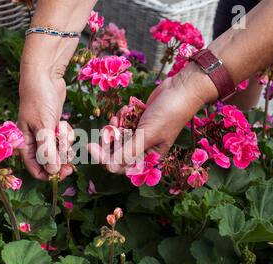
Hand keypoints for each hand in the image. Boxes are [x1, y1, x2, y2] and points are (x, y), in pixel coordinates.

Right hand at [18, 34, 77, 180]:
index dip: (50, 174)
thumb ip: (48, 150)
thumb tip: (52, 172)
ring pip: (58, 151)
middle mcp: (34, 142)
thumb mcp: (44, 126)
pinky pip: (63, 139)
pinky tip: (65, 124)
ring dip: (65, 144)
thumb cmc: (39, 99)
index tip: (65, 172)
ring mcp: (45, 134)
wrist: (44, 76)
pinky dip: (66, 134)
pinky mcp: (54, 126)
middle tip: (70, 153)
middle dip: (60, 157)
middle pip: (49, 162)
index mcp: (25, 144)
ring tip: (64, 131)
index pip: (35, 169)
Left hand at [88, 63, 216, 172]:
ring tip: (119, 115)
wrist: (181, 89)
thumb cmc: (169, 114)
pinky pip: (122, 124)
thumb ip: (128, 151)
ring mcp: (141, 135)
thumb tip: (109, 166)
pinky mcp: (138, 122)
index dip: (105, 159)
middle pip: (116, 153)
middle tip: (109, 126)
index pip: (120, 166)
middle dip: (110, 140)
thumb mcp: (147, 134)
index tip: (92, 146)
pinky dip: (121, 116)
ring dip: (115, 126)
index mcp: (150, 159)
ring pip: (117, 137)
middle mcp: (144, 150)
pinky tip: (126, 107)